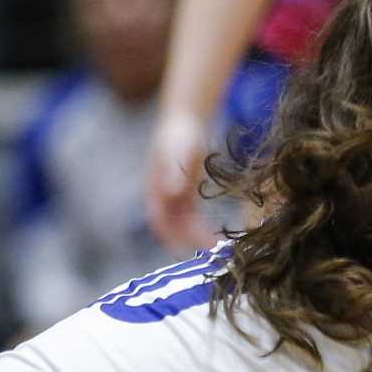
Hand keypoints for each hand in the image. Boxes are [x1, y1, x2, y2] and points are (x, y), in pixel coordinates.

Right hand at [144, 109, 217, 251]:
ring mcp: (173, 192)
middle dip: (186, 240)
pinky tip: (217, 233)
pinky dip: (200, 225)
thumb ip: (175, 171)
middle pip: (171, 224)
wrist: (185, 118)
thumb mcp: (178, 150)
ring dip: (194, 235)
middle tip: (209, 253)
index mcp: (154, 187)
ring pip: (182, 221)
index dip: (169, 237)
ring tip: (215, 247)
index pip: (158, 220)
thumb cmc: (180, 133)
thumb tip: (173, 192)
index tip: (186, 251)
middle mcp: (161, 193)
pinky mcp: (186, 188)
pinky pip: (191, 213)